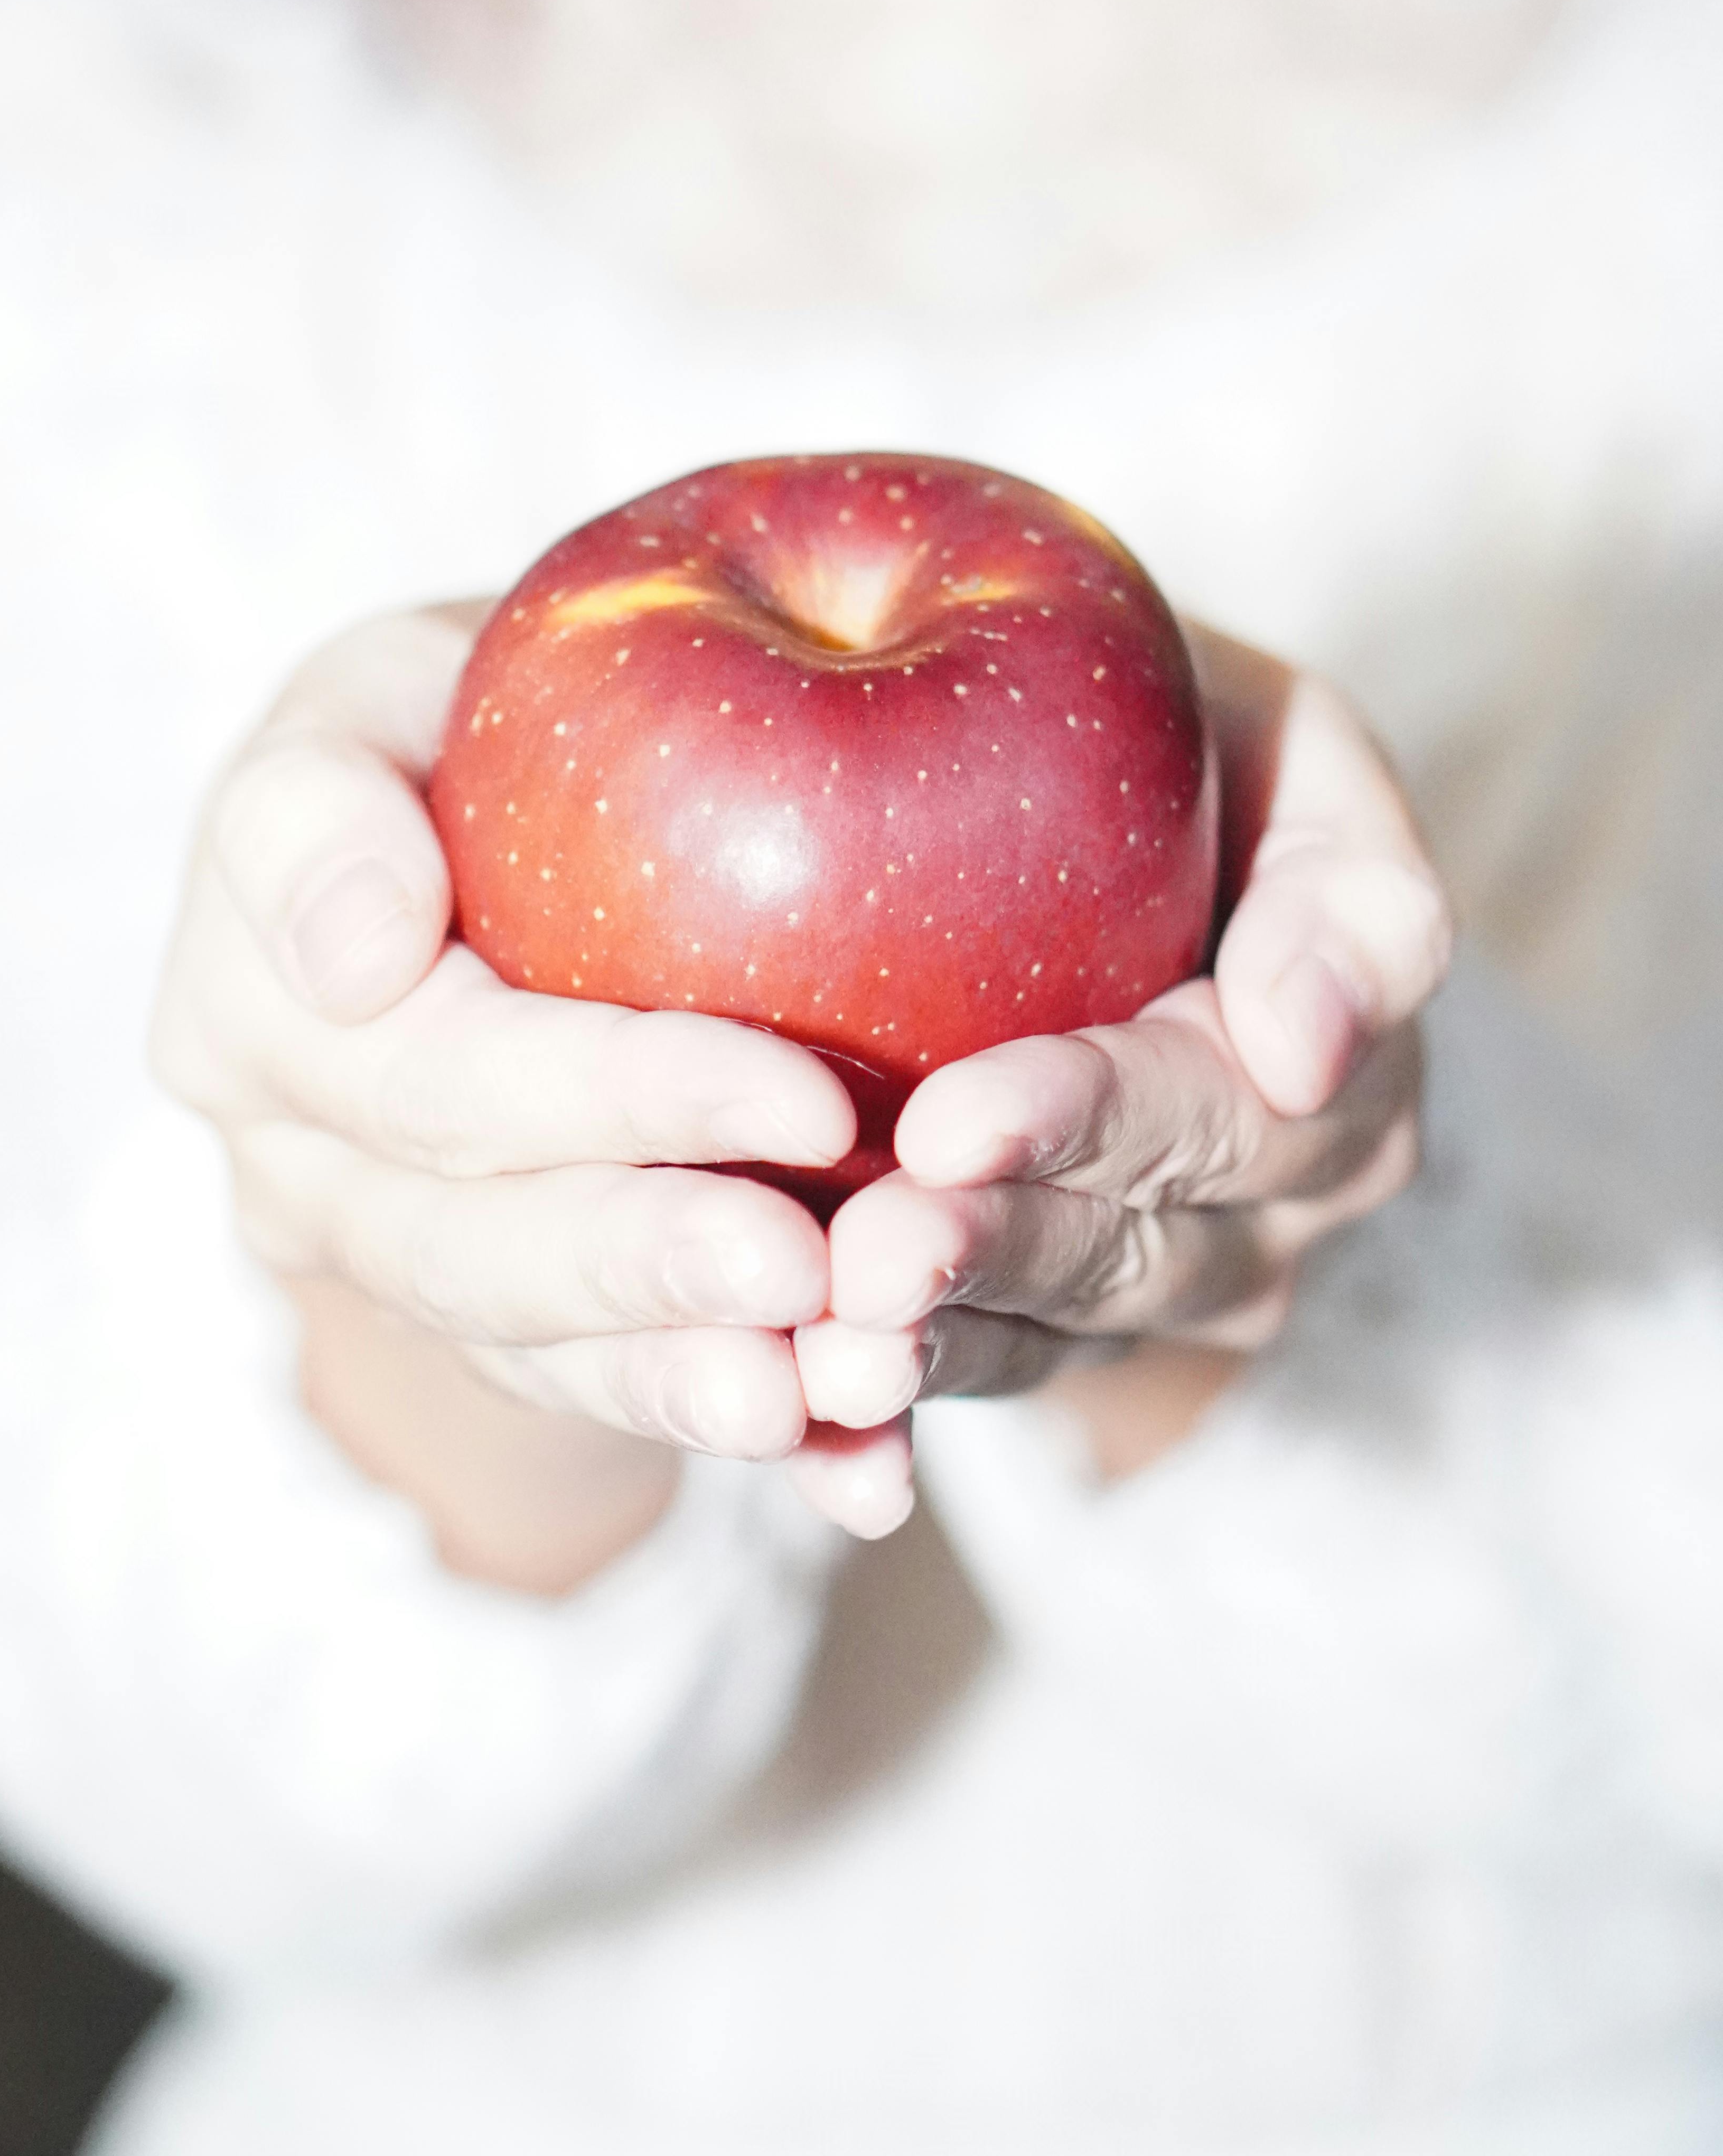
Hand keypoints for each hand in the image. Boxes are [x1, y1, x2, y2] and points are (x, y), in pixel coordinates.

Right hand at [149, 606, 897, 1580]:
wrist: (496, 812)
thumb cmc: (452, 719)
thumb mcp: (367, 698)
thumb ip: (322, 810)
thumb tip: (356, 957)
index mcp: (251, 1023)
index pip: (446, 1081)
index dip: (624, 1096)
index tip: (810, 1092)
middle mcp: (305, 1176)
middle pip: (482, 1253)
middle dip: (656, 1268)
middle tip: (815, 1278)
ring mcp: (403, 1269)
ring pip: (543, 1352)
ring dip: (690, 1383)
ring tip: (830, 1402)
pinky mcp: (511, 1324)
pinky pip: (614, 1390)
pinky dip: (737, 1424)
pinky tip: (858, 1463)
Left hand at [800, 630, 1450, 1491]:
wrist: (1067, 795)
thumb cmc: (1176, 736)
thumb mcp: (1291, 743)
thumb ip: (1350, 880)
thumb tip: (1308, 1048)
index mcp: (1338, 1077)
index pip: (1212, 1110)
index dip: (1084, 1123)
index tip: (952, 1121)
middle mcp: (1269, 1212)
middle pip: (1130, 1251)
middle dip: (992, 1249)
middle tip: (865, 1251)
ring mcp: (1161, 1288)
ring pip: (1049, 1335)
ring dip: (935, 1343)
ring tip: (823, 1346)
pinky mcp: (1045, 1328)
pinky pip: (975, 1377)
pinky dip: (892, 1419)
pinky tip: (806, 1418)